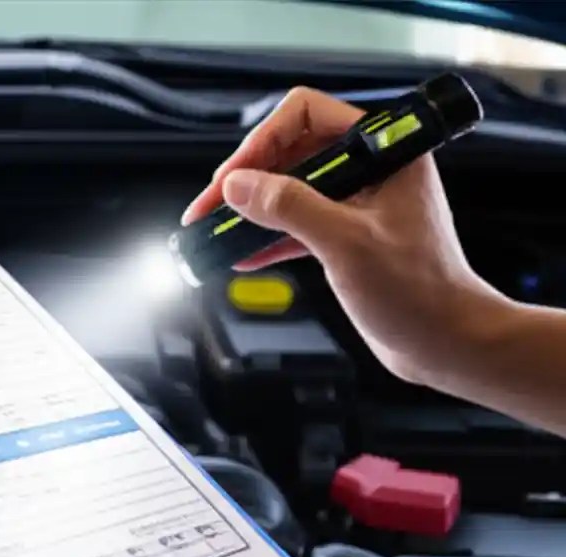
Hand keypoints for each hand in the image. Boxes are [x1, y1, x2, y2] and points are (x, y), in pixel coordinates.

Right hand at [181, 87, 506, 384]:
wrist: (447, 341)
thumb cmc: (421, 292)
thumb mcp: (346, 243)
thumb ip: (289, 207)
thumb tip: (238, 186)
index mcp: (384, 149)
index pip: (307, 115)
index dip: (262, 142)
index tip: (233, 178)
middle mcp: (370, 167)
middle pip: (290, 151)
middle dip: (246, 178)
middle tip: (210, 207)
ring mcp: (357, 201)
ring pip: (287, 187)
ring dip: (249, 208)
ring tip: (214, 230)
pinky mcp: (346, 234)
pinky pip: (294, 221)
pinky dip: (265, 235)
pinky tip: (240, 253)